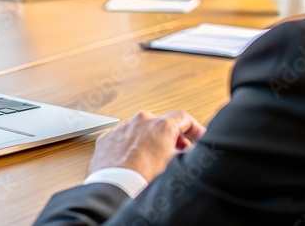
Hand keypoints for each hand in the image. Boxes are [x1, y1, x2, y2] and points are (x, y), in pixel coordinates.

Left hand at [88, 110, 205, 181]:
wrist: (114, 187)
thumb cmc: (144, 178)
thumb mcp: (176, 164)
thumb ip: (187, 152)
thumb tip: (191, 150)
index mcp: (160, 125)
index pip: (183, 118)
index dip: (194, 128)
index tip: (196, 139)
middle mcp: (140, 121)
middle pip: (161, 124)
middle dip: (170, 138)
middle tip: (175, 153)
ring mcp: (122, 128)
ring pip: (141, 131)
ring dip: (149, 142)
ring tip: (151, 161)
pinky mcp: (108, 137)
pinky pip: (124, 138)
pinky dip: (130, 147)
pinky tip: (133, 162)